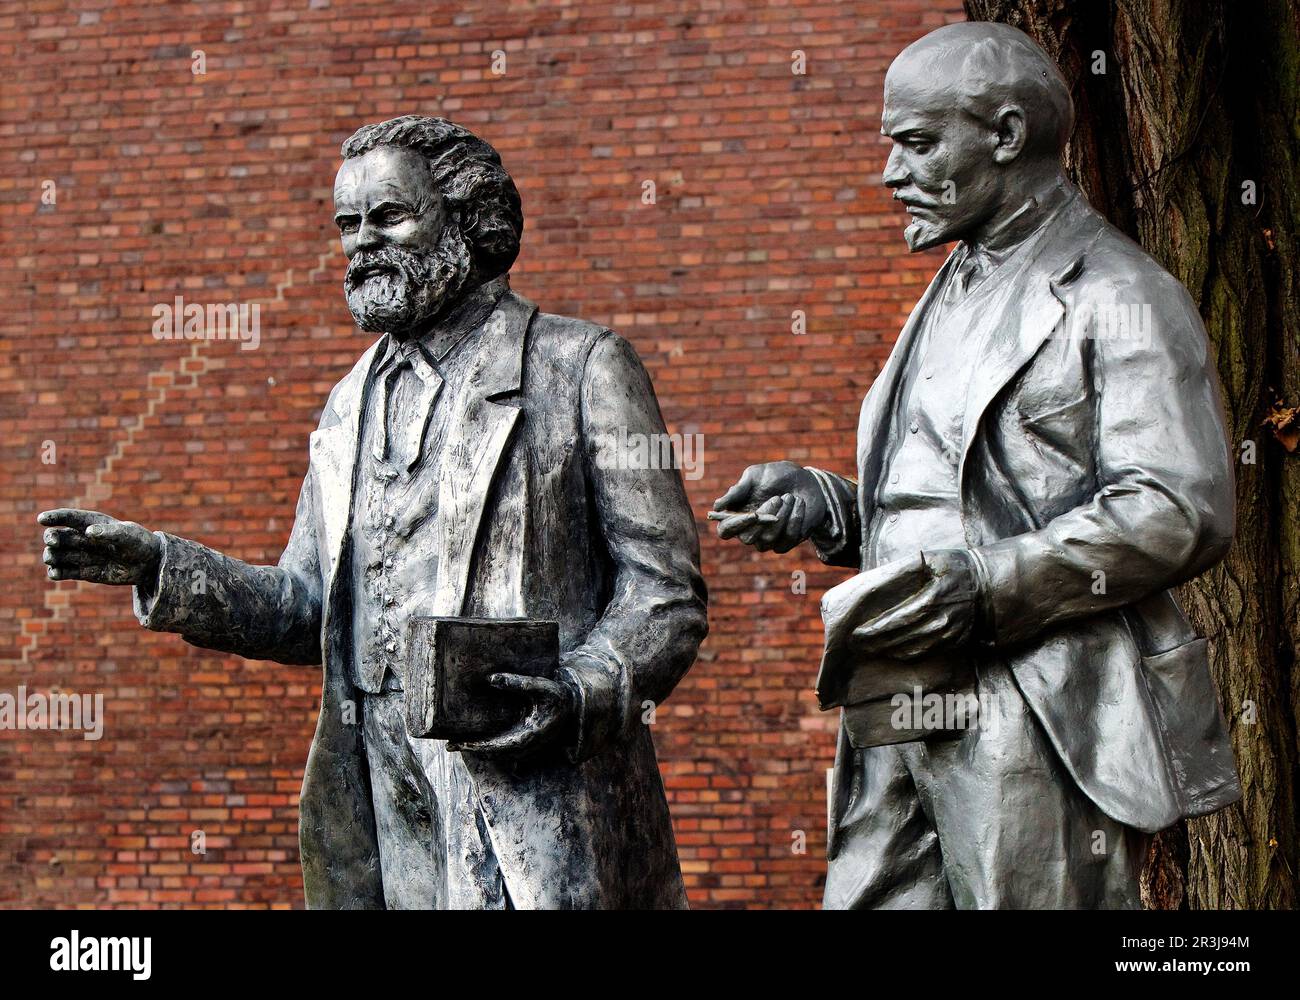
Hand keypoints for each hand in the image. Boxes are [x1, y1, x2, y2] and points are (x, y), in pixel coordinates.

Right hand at [38, 508, 160, 585]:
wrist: (148, 564)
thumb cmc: (139, 543)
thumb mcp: (127, 535)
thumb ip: (109, 533)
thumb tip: (89, 533)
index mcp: (92, 523)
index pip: (68, 517)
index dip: (54, 517)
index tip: (41, 519)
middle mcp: (83, 538)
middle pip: (57, 537)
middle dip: (51, 539)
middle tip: (53, 543)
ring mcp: (82, 555)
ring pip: (56, 555)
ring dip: (50, 556)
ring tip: (53, 559)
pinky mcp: (84, 571)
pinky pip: (63, 572)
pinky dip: (55, 573)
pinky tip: (55, 573)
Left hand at [449, 674, 577, 760]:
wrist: (573, 708)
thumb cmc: (557, 696)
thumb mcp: (540, 686)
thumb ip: (517, 683)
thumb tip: (490, 678)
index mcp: (528, 735)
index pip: (497, 746)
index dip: (477, 746)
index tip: (459, 744)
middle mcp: (526, 746)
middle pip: (493, 753)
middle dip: (472, 749)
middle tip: (450, 745)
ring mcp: (525, 747)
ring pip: (497, 753)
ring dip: (478, 749)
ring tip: (457, 742)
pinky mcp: (524, 743)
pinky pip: (502, 748)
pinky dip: (487, 745)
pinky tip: (474, 737)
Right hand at [712, 461, 827, 551]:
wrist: (805, 480)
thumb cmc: (775, 476)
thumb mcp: (754, 476)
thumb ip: (737, 490)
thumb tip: (717, 506)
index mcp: (736, 515)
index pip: (725, 530)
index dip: (735, 525)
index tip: (752, 514)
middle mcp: (749, 530)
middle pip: (747, 538)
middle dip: (764, 518)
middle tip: (777, 498)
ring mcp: (767, 539)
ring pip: (768, 539)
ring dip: (782, 515)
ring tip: (789, 496)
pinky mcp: (786, 542)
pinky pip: (787, 538)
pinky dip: (795, 518)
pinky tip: (799, 502)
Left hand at [850, 549, 979, 659]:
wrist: (989, 585)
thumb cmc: (955, 567)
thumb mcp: (931, 560)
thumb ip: (905, 569)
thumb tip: (876, 579)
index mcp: (933, 598)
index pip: (897, 619)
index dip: (875, 629)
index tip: (856, 632)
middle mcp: (941, 620)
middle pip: (901, 637)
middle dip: (875, 643)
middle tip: (855, 644)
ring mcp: (949, 634)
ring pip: (912, 649)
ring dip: (887, 651)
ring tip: (868, 649)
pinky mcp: (954, 642)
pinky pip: (926, 652)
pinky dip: (905, 654)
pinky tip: (891, 651)